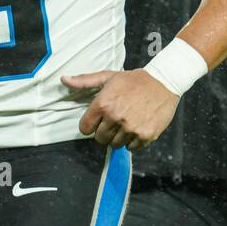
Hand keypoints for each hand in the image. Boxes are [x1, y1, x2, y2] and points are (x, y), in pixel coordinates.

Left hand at [61, 69, 179, 150]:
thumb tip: (63, 80)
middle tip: (114, 122)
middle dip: (104, 132)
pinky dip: (133, 142)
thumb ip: (85, 81)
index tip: (97, 121)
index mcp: (103, 103)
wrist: (163, 82)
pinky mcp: (145, 135)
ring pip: (115, 145)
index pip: (85, 128)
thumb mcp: (108, 77)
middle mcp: (115, 117)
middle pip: (100, 139)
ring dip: (118, 137)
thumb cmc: (133, 80)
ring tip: (126, 124)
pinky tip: (136, 128)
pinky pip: (131, 148)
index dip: (90, 125)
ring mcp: (131, 128)